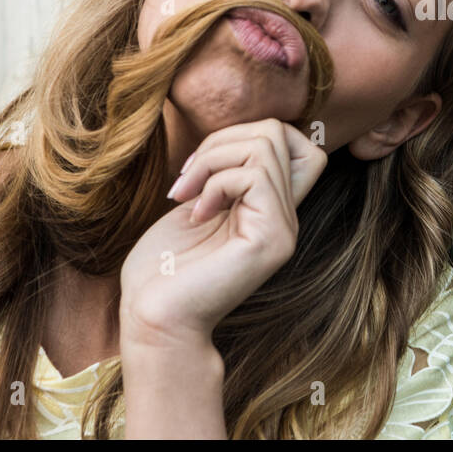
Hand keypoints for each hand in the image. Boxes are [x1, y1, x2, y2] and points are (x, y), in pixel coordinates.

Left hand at [119, 119, 326, 348]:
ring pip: (266, 145)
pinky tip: (195, 214)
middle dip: (222, 139)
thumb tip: (240, 132)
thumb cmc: (163, 269)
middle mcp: (287, 219)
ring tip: (185, 194)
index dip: (251, 134)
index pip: (298, 143)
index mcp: (271, 210)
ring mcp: (284, 230)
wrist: (154, 319)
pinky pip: (253, 175)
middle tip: (187, 179)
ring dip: (212, 159)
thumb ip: (227, 175)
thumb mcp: (198, 205)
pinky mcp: (272, 239)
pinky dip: (214, 183)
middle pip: (279, 132)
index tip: (206, 164)